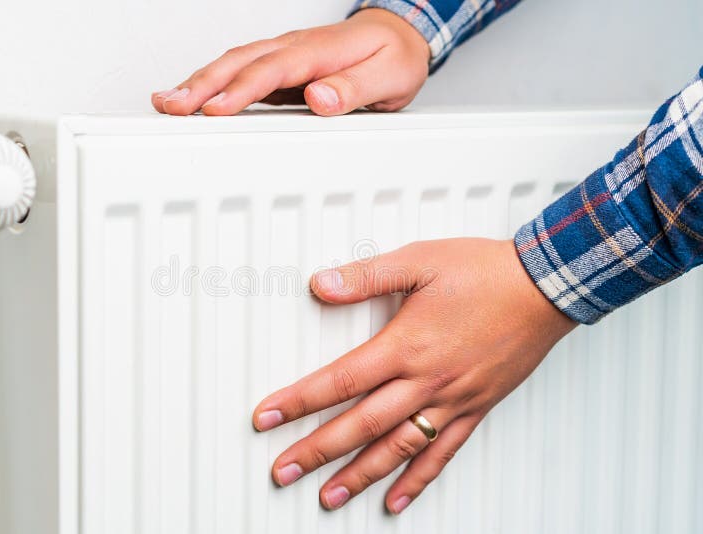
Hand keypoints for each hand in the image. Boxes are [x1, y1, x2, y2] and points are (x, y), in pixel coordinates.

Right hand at [151, 8, 429, 116]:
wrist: (400, 34)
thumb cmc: (395, 56)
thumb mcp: (389, 75)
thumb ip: (355, 88)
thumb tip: (319, 97)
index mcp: (320, 51)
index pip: (273, 70)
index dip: (242, 89)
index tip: (215, 107)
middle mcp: (296, 48)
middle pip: (241, 61)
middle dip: (202, 83)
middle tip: (171, 105)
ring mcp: (285, 55)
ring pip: (235, 63)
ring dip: (200, 82)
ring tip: (167, 102)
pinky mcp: (281, 68)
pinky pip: (242, 72)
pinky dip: (214, 84)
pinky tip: (195, 99)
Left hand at [252, 238, 575, 512]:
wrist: (545, 288)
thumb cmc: (485, 273)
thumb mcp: (420, 260)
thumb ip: (367, 276)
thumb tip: (323, 285)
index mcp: (406, 345)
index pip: (339, 381)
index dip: (298, 402)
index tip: (267, 418)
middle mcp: (426, 381)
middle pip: (360, 426)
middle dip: (315, 451)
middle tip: (281, 472)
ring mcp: (452, 401)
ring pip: (396, 449)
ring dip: (358, 477)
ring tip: (327, 497)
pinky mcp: (475, 409)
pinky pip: (442, 454)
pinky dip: (417, 481)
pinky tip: (396, 501)